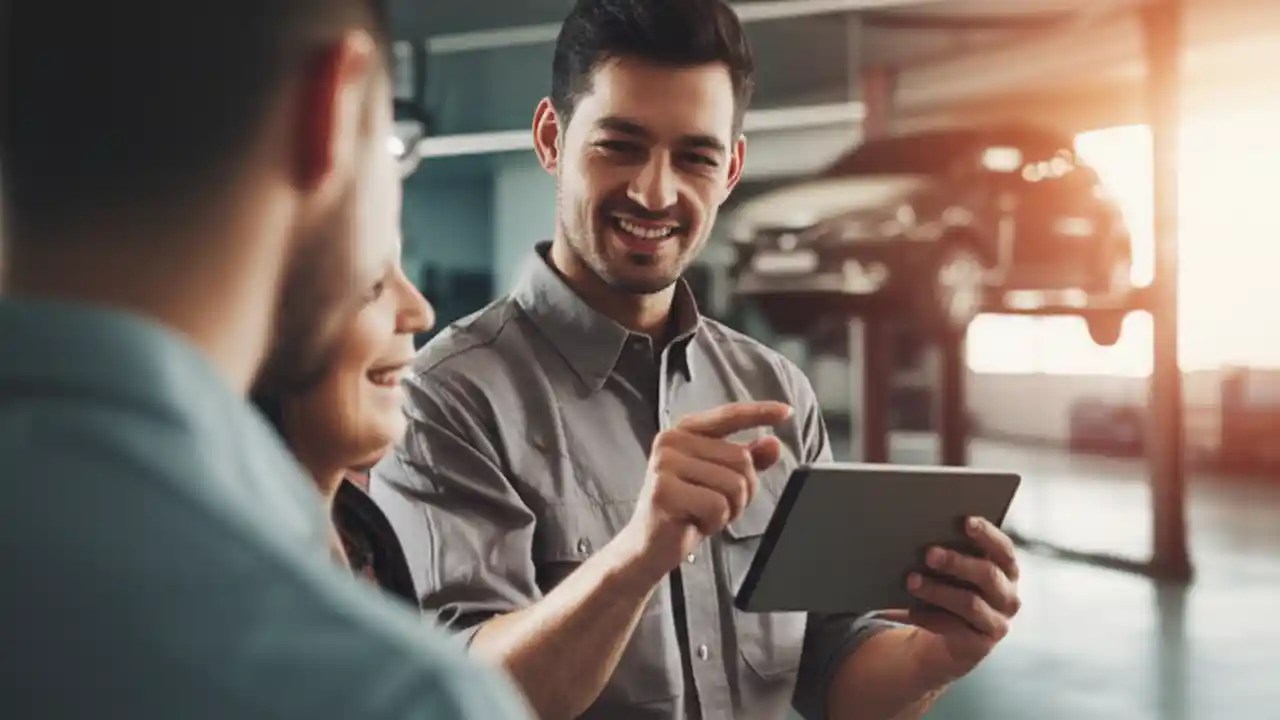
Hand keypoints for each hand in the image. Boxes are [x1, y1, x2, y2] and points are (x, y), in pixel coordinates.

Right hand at [618, 401, 791, 583]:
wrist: (647, 546)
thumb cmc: (685, 511)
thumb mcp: (720, 482)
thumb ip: (746, 461)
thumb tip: (773, 444)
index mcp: (684, 432)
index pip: (729, 415)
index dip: (759, 413)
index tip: (786, 411)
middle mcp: (671, 441)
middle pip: (741, 459)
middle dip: (741, 491)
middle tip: (715, 505)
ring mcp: (664, 464)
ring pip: (733, 484)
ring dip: (728, 509)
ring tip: (702, 514)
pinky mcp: (664, 491)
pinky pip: (717, 505)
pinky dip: (715, 522)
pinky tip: (694, 523)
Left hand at [880, 517, 1021, 684]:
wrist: (945, 642)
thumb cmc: (947, 592)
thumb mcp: (950, 573)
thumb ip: (946, 554)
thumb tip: (916, 533)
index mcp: (1005, 570)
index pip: (1003, 548)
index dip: (987, 534)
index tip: (965, 521)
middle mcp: (1008, 596)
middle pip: (988, 574)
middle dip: (957, 562)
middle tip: (929, 553)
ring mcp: (997, 622)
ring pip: (970, 603)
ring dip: (938, 591)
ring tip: (912, 581)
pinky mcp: (981, 645)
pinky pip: (956, 629)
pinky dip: (931, 617)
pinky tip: (912, 610)